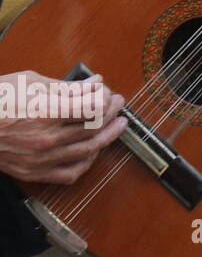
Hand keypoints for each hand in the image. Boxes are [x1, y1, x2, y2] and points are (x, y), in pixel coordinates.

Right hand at [0, 71, 126, 183]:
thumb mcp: (29, 82)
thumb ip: (67, 87)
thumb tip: (95, 85)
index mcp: (44, 113)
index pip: (92, 109)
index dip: (106, 100)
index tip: (110, 94)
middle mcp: (45, 139)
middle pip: (94, 128)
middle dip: (111, 114)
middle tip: (117, 104)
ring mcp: (40, 159)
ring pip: (87, 151)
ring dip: (107, 137)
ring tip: (116, 125)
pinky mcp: (33, 172)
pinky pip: (70, 174)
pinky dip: (86, 163)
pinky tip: (93, 151)